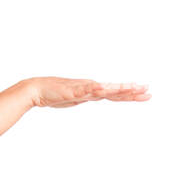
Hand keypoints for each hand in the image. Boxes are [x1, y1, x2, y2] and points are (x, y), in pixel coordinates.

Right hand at [26, 77, 149, 108]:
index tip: (145, 93)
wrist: (38, 90)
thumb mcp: (75, 100)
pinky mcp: (75, 90)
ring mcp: (85, 88)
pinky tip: (107, 89)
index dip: (131, 94)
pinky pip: (89, 89)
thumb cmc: (54, 95)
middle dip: (133, 91)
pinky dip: (99, 89)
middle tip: (148, 91)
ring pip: (107, 89)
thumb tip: (93, 97)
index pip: (116, 94)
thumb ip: (85, 98)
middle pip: (116, 90)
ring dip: (121, 88)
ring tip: (135, 88)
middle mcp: (92, 88)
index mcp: (93, 91)